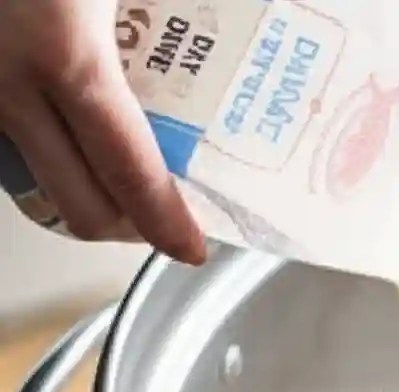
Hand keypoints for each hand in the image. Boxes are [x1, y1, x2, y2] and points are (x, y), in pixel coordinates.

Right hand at [0, 0, 204, 263]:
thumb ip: (190, 6)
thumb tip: (259, 16)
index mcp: (65, 56)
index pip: (128, 170)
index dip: (165, 222)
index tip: (194, 246)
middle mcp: (9, 85)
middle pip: (78, 206)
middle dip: (134, 227)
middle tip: (177, 215)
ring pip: (37, 180)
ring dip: (91, 194)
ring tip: (139, 177)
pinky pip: (10, 142)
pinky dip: (51, 155)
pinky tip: (83, 128)